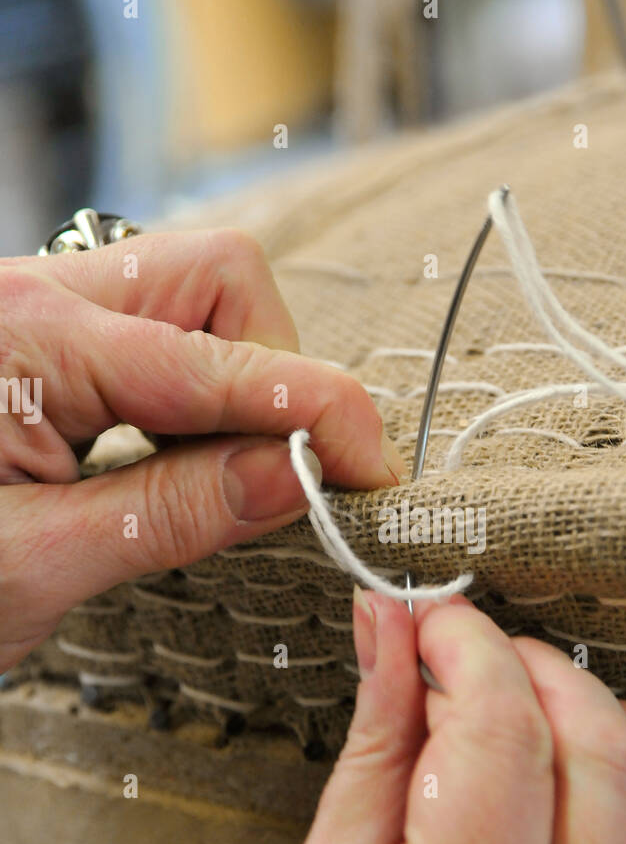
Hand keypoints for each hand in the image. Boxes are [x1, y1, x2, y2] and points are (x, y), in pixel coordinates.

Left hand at [0, 231, 403, 670]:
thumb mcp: (33, 566)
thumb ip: (172, 513)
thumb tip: (296, 477)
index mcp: (26, 340)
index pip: (224, 357)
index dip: (320, 410)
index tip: (373, 474)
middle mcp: (35, 295)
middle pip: (219, 277)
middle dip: (281, 367)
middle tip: (284, 474)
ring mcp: (36, 308)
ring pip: (196, 294)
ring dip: (242, 377)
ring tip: (220, 476)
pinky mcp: (41, 337)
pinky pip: (157, 329)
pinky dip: (198, 388)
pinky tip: (178, 456)